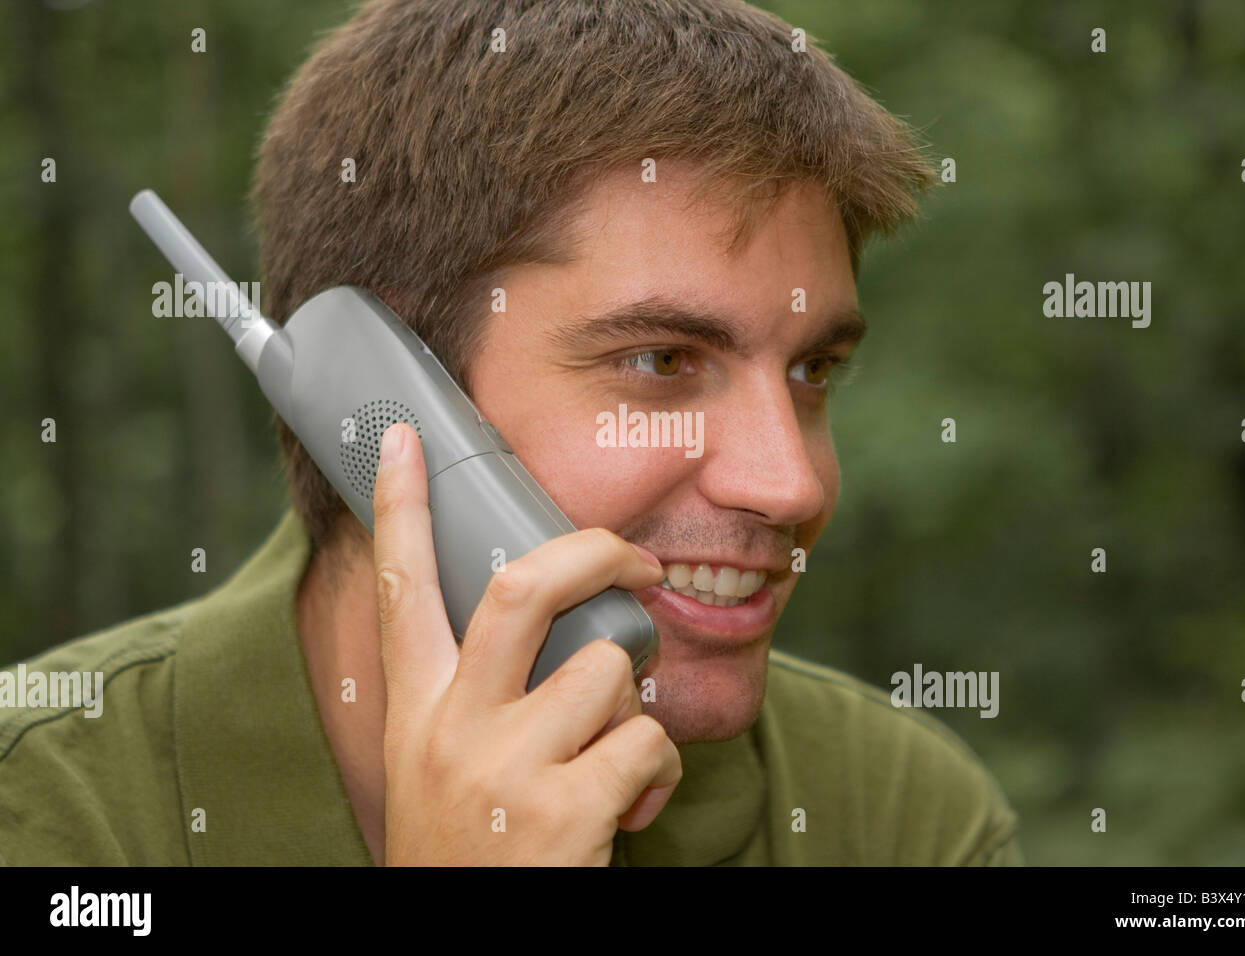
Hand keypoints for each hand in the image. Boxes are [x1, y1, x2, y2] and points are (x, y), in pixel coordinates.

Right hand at [373, 423, 680, 864]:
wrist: (460, 939)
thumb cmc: (470, 848)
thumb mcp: (440, 766)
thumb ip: (475, 697)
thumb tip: (554, 626)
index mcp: (416, 712)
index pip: (400, 587)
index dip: (400, 506)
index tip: (404, 440)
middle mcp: (451, 729)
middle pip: (520, 588)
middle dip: (591, 550)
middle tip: (636, 557)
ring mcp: (505, 767)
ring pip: (605, 670)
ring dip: (632, 706)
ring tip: (616, 755)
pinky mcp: (563, 810)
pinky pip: (647, 743)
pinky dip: (660, 770)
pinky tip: (631, 807)